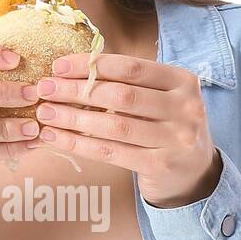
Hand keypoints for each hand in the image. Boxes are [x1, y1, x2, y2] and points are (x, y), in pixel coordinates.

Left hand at [29, 50, 221, 207]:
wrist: (196, 173)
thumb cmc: (168, 128)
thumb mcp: (161, 98)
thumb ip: (130, 84)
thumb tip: (72, 71)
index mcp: (182, 81)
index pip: (131, 67)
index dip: (92, 66)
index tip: (59, 66)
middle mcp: (185, 108)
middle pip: (120, 95)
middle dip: (77, 91)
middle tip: (44, 88)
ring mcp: (176, 138)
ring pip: (114, 125)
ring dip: (73, 118)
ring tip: (45, 113)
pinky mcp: (160, 165)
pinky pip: (111, 152)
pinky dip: (80, 144)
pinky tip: (57, 138)